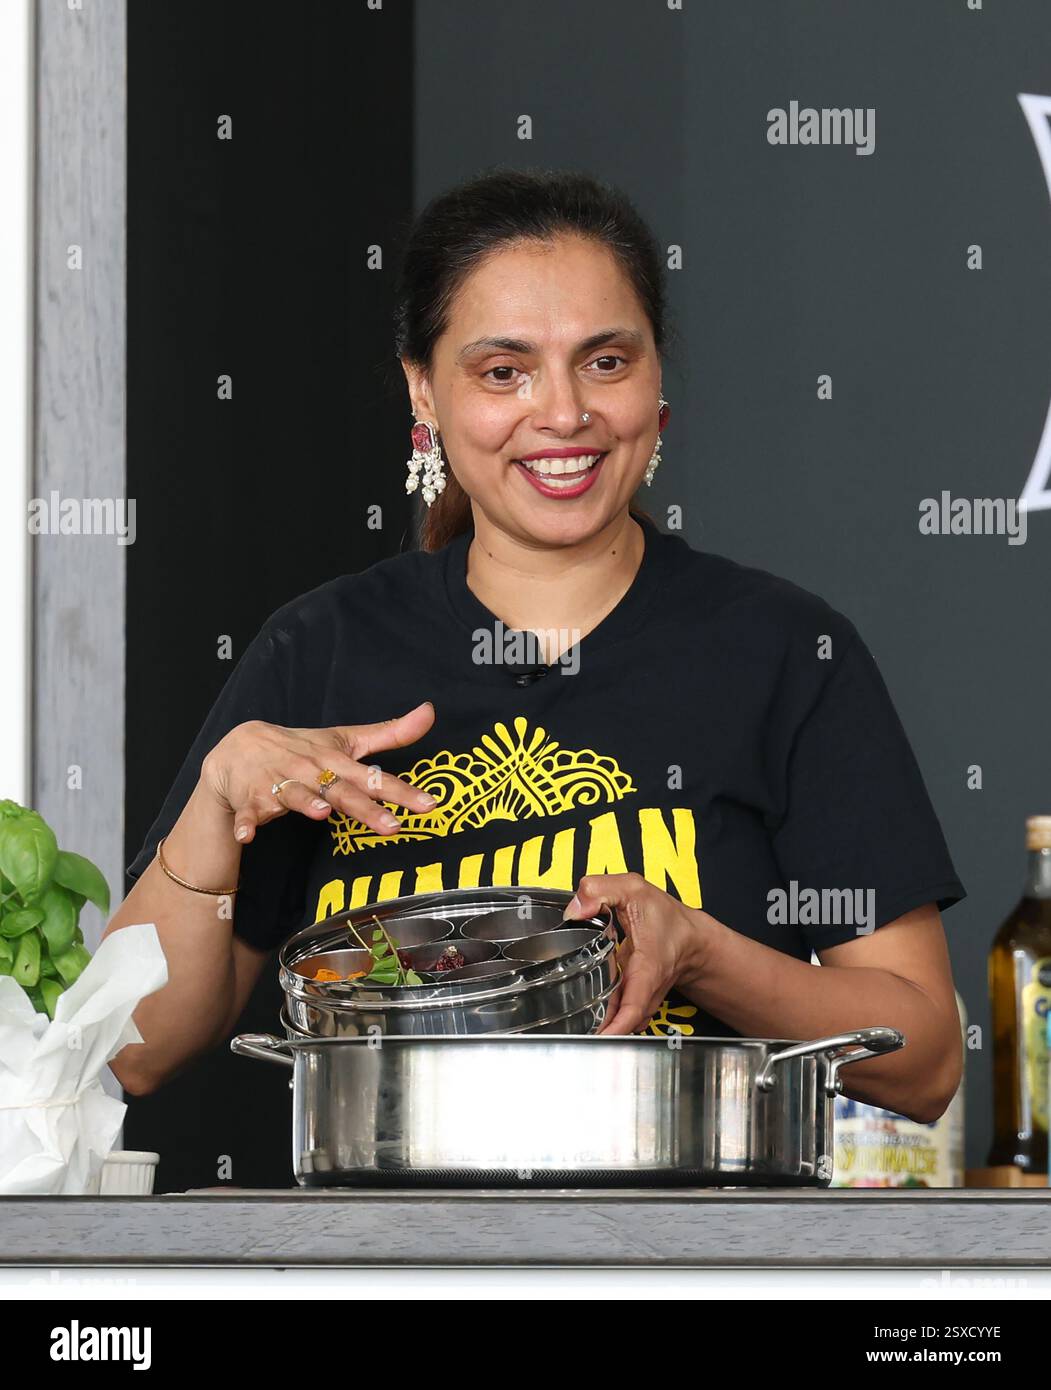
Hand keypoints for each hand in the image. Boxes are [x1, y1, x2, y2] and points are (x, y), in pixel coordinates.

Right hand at [200, 702, 438, 843]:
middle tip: (392, 826)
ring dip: (306, 802)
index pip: (375, 778)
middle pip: (341, 791)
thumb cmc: (303, 748)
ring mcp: (280, 784)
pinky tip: (246, 834)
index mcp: (336, 761)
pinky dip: (246, 823)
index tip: (429, 805)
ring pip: (295, 795)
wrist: (241, 747)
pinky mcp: (252, 799)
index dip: (402, 792)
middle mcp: (311, 772)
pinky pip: (248, 814)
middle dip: (365, 808)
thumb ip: (390, 734)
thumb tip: (430, 712)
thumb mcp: (346, 740)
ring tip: (322, 812)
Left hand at [562, 872, 709, 1034]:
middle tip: (572, 1039)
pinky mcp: (634, 999)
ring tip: (575, 1032)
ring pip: (621, 1022)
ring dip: (602, 1028)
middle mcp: (645, 990)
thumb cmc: (667, 917)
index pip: (633, 1007)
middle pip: (623, 1023)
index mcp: (647, 968)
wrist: (689, 936)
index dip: (616, 1027)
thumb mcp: (633, 890)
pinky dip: (608, 1021)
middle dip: (600, 1035)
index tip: (597, 1037)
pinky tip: (589, 1020)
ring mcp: (640, 998)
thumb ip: (600, 891)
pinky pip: (621, 1015)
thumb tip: (575, 909)